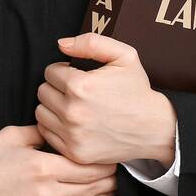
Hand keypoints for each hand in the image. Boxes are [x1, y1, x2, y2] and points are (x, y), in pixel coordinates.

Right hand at [0, 124, 116, 195]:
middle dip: (108, 176)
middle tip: (117, 166)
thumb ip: (40, 131)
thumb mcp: (11, 136)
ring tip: (114, 185)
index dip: (103, 160)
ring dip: (103, 195)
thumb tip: (58, 127)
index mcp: (42, 166)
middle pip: (91, 186)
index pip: (86, 165)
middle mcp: (47, 192)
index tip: (110, 152)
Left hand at [35, 32, 176, 166]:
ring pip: (41, 113)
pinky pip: (47, 134)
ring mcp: (72, 135)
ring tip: (73, 106)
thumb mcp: (124, 56)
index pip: (49, 72)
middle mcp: (73, 111)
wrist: (154, 128)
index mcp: (80, 85)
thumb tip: (61, 44)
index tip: (76, 76)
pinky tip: (73, 123)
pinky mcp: (74, 152)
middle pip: (42, 92)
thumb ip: (91, 43)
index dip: (63, 71)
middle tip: (75, 92)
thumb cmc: (137, 91)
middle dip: (56, 88)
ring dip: (53, 107)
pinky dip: (55, 128)